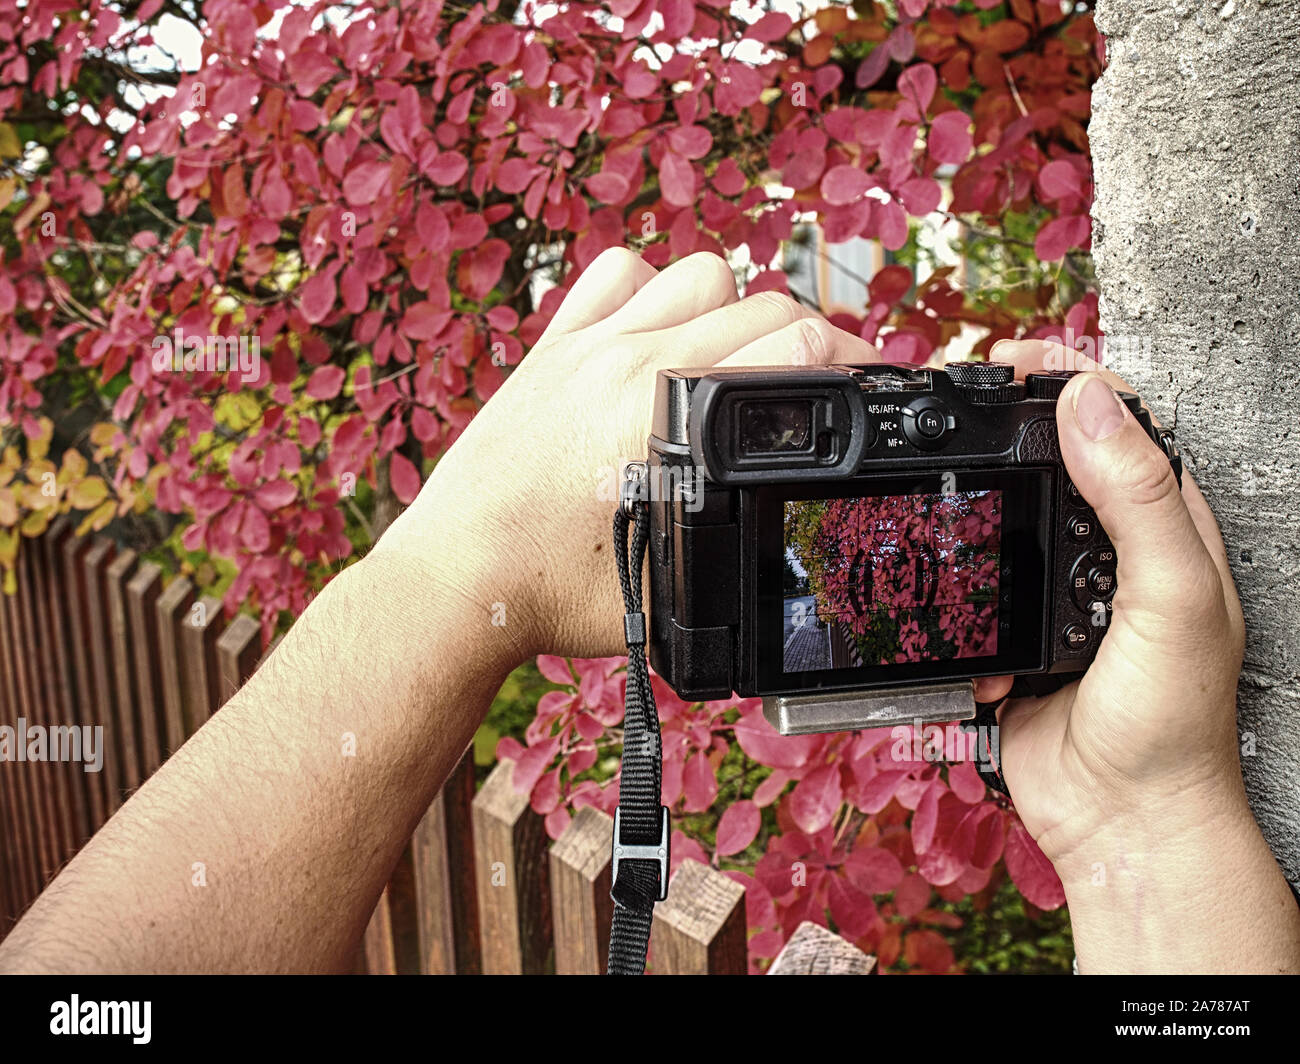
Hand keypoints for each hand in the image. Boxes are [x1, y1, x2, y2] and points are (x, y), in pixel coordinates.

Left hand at [371, 248, 879, 662]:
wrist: (452, 583)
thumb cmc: (547, 595)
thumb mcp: (666, 589)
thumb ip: (729, 551)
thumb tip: (780, 555)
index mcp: (661, 411)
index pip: (792, 347)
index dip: (853, 358)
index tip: (872, 379)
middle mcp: (627, 361)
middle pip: (758, 304)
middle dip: (807, 335)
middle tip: (819, 377)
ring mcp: (585, 346)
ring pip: (695, 272)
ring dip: (734, 303)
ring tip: (739, 351)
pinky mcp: (549, 349)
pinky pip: (614, 273)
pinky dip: (651, 283)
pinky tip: (657, 326)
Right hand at [974, 339, 1297, 971]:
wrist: (1119, 819)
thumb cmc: (1172, 721)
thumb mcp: (1171, 595)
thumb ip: (1137, 498)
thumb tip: (1091, 405)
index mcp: (1164, 529)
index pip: (1122, 427)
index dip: (1072, 381)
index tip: (1017, 358)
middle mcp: (1110, 555)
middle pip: (1053, 462)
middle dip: (1004, 426)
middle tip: (959, 399)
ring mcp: (1057, 596)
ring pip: (1003, 522)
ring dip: (968, 505)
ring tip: (933, 479)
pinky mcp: (1012, 638)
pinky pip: (969, 593)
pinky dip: (951, 590)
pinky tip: (952, 592)